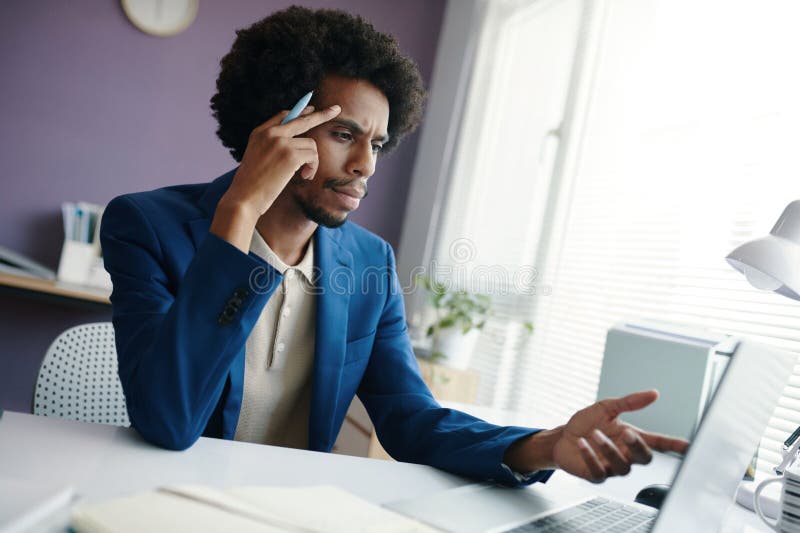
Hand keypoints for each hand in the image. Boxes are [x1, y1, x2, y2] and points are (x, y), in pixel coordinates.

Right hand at [224, 104, 341, 217]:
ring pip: (311, 144)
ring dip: (312, 161)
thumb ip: (272, 145)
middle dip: (322, 114)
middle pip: (303, 119)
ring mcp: (281, 142)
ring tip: (304, 174)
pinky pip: (313, 156)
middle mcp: (270, 133)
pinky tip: (304, 177)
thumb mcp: (258, 157)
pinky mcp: (290, 155)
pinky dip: (312, 168)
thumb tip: (296, 143)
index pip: (284, 116)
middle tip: (336, 109)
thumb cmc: (251, 184)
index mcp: (260, 132)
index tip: (313, 109)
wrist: (244, 197)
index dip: (301, 111)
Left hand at [506, 390, 688, 482]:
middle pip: (644, 459)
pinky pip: (599, 472)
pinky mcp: (595, 475)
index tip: (690, 447)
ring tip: (595, 434)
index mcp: (631, 437)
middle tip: (627, 432)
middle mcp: (625, 454)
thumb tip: (654, 393)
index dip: (674, 446)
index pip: (658, 443)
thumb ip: (630, 402)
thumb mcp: (606, 408)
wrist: (561, 437)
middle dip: (638, 447)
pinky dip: (592, 458)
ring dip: (610, 449)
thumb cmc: (586, 423)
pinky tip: (584, 445)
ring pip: (623, 467)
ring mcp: (611, 467)